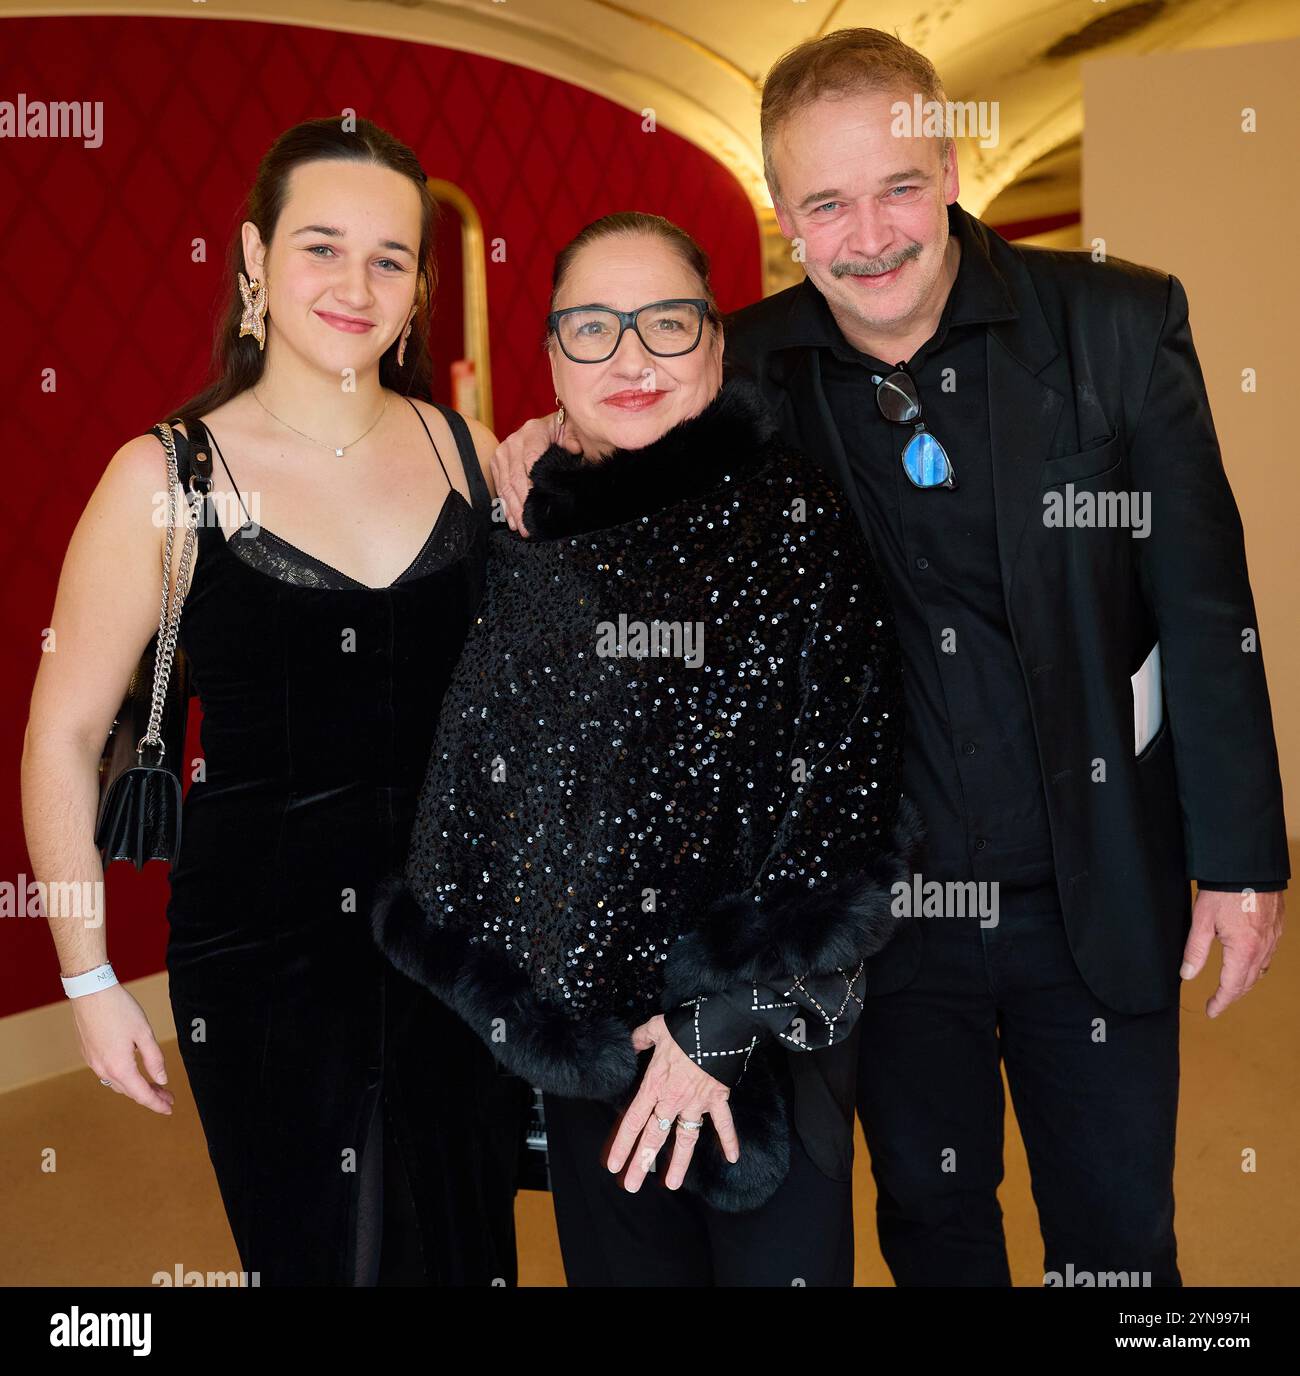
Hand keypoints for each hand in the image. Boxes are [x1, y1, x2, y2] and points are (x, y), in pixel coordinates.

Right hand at [71, 983, 174, 1113]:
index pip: (141, 1094)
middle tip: (167, 1097)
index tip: (169, 1108)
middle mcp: (103, 1069)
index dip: (157, 1103)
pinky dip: (124, 1077)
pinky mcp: (89, 1054)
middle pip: (129, 1091)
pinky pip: (108, 1073)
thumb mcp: (144, 1033)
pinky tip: (133, 1071)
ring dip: (136, 1086)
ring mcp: (93, 1062)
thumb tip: (162, 1080)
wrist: (90, 993)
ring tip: (154, 1085)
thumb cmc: (119, 1010)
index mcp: (119, 1067)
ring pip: (117, 1083)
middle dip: (150, 1096)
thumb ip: (154, 1059)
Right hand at [490, 410, 582, 535]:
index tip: (538, 504)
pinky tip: (512, 520)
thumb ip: (574, 438)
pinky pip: (500, 487)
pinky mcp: (497, 462)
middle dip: (522, 504)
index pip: (530, 460)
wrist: (551, 425)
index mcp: (533, 431)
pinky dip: (506, 505)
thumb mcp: (574, 430)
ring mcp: (503, 452)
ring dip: (513, 510)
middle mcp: (513, 441)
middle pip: (515, 477)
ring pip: (506, 485)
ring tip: (521, 528)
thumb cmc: (564, 431)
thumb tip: (574, 449)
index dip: (532, 484)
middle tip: (529, 526)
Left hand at [605, 1014, 738, 1192]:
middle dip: (642, 1162)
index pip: (634, 1119)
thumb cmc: (685, 1027)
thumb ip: (641, 1038)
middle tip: (632, 1185)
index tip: (614, 1165)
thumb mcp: (657, 1028)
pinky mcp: (717, 1099)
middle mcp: (673, 1099)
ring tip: (672, 1185)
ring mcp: (696, 1102)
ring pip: (686, 1139)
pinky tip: (733, 1158)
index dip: (623, 1143)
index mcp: (655, 1084)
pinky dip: (729, 1139)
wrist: (718, 1027)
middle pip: (655, 1136)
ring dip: (679, 1163)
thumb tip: (632, 1042)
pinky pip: (724, 1123)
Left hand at [1181, 888, 1283, 1017]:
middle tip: (1217, 1002)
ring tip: (1230, 987)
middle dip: (1232, 995)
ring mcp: (1273, 939)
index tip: (1211, 1011)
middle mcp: (1262, 948)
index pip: (1232, 987)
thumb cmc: (1223, 890)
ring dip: (1246, 982)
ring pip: (1260, 970)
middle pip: (1248, 982)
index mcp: (1243, 951)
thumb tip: (1187, 975)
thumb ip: (1195, 951)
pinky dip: (1256, 966)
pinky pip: (1268, 955)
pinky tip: (1248, 963)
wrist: (1248, 866)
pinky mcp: (1276, 928)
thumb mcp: (1201, 921)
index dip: (1220, 1002)